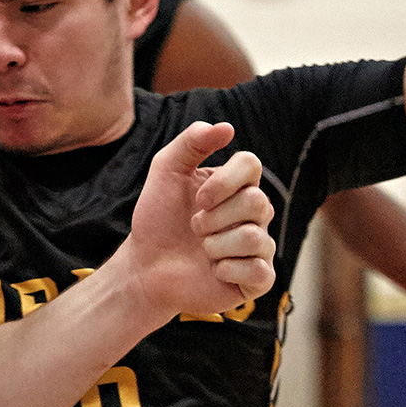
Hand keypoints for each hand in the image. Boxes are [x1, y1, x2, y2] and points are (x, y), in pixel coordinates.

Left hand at [123, 122, 275, 319]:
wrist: (145, 266)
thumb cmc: (158, 219)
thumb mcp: (165, 173)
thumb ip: (190, 144)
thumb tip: (226, 127)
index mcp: (236, 186)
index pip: (251, 164)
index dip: (224, 181)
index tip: (198, 198)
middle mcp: (255, 214)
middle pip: (257, 202)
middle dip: (213, 218)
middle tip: (194, 228)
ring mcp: (259, 247)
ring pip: (253, 238)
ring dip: (214, 245)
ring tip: (202, 249)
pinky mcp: (258, 279)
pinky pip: (258, 271)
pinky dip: (225, 270)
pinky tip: (213, 271)